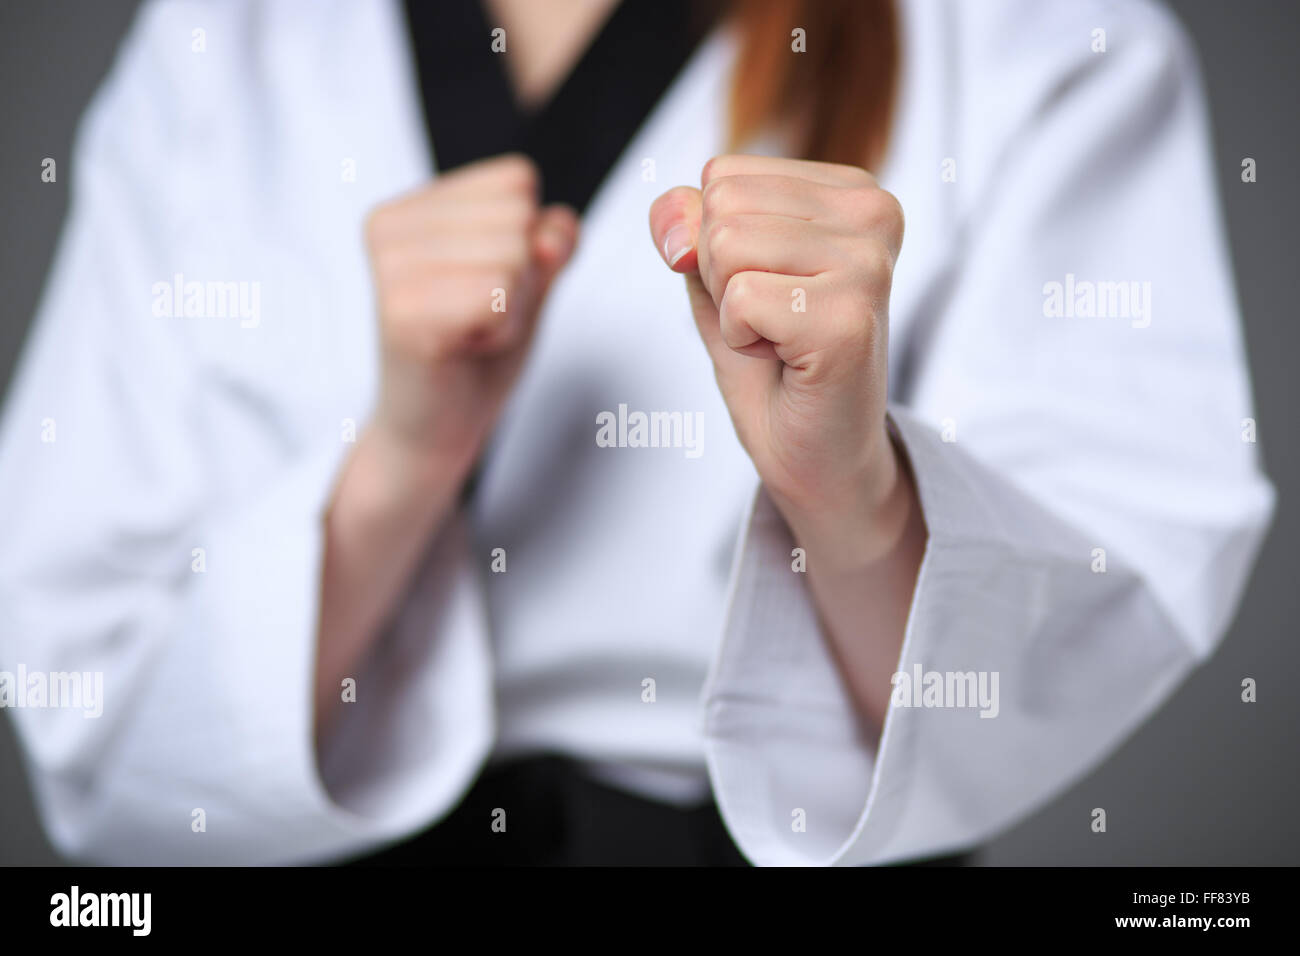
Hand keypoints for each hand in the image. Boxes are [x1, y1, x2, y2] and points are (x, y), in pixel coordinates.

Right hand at [365, 153, 578, 477]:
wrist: (433, 432)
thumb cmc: (476, 355)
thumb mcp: (528, 280)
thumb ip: (551, 239)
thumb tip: (553, 231)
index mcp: (409, 206)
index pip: (517, 180)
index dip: (525, 244)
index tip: (483, 291)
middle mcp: (388, 225)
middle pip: (520, 218)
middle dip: (522, 280)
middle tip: (476, 320)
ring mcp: (389, 267)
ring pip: (516, 255)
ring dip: (513, 310)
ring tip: (468, 335)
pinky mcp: (401, 311)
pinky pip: (500, 293)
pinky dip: (503, 331)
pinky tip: (464, 349)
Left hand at [649, 155, 905, 554]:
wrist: (820, 456)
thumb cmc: (774, 368)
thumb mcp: (716, 281)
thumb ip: (687, 230)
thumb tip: (675, 221)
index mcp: (851, 190)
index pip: (722, 175)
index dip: (716, 247)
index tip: (771, 293)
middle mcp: (874, 211)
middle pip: (721, 206)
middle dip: (721, 277)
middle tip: (773, 324)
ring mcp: (868, 263)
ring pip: (726, 247)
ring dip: (733, 311)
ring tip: (781, 341)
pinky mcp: (849, 316)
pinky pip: (739, 300)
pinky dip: (742, 342)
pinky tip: (788, 362)